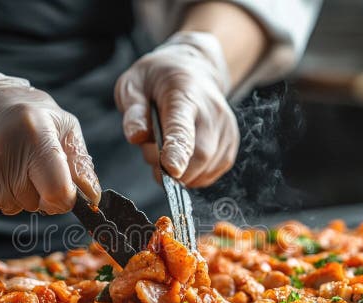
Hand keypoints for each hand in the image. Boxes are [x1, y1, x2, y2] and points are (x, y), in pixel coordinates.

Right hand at [0, 68, 99, 214]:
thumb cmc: (26, 114)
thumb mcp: (62, 126)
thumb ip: (81, 164)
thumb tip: (93, 199)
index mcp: (35, 134)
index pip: (58, 193)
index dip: (64, 196)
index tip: (60, 185)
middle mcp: (3, 152)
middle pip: (37, 204)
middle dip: (40, 192)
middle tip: (27, 162)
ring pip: (15, 208)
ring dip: (17, 193)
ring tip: (7, 162)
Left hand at [115, 32, 239, 187]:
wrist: (193, 68)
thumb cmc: (158, 80)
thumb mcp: (132, 85)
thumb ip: (133, 112)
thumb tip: (137, 136)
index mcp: (183, 94)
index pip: (182, 128)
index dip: (177, 152)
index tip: (172, 170)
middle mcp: (211, 110)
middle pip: (202, 154)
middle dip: (175, 171)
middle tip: (154, 159)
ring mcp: (225, 126)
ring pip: (207, 167)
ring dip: (183, 172)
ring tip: (167, 150)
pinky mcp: (231, 141)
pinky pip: (213, 171)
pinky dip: (195, 175)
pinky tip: (184, 158)